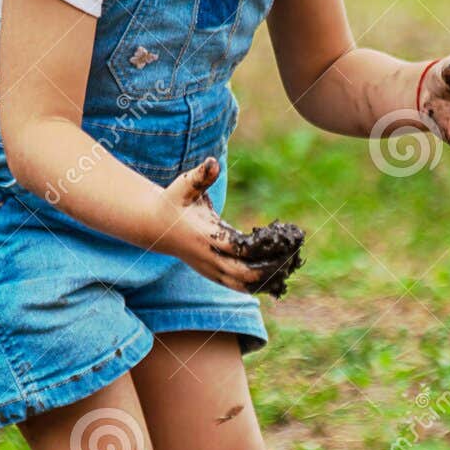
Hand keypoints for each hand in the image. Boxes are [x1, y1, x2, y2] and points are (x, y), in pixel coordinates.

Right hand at [159, 158, 291, 292]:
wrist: (155, 227)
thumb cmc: (174, 201)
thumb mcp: (184, 185)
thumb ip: (200, 176)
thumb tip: (212, 162)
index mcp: (206, 237)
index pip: (240, 249)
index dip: (264, 247)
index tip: (284, 236)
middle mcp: (209, 258)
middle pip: (246, 274)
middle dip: (272, 267)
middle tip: (294, 254)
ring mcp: (212, 271)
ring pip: (244, 286)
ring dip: (269, 279)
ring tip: (290, 265)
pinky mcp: (215, 276)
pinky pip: (240, 287)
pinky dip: (260, 285)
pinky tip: (278, 276)